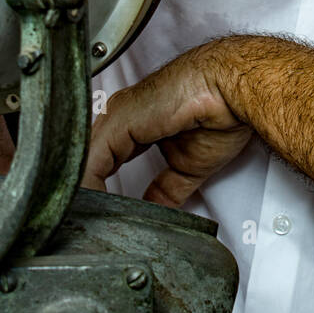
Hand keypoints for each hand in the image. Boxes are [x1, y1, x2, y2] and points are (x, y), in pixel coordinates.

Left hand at [83, 46, 252, 207]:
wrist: (234, 90)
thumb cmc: (222, 111)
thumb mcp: (189, 166)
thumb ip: (167, 189)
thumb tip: (158, 211)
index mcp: (136, 122)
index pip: (104, 160)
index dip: (98, 187)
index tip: (100, 213)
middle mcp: (121, 116)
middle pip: (87, 159)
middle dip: (84, 191)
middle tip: (80, 222)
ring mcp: (116, 116)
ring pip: (82, 160)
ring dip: (80, 192)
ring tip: (79, 220)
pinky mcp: (117, 120)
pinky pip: (89, 160)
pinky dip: (86, 186)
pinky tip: (89, 205)